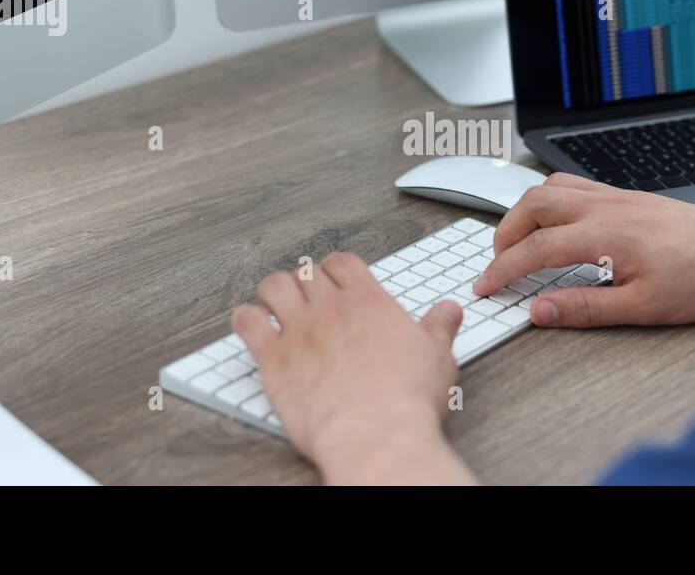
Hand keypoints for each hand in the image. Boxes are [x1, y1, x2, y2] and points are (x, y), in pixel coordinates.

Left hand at [231, 253, 476, 483]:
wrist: (375, 432)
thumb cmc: (406, 399)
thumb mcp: (437, 358)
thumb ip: (438, 328)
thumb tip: (449, 311)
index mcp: (368, 302)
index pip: (343, 262)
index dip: (335, 268)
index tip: (335, 279)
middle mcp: (330, 308)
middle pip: (306, 272)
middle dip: (305, 282)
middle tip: (307, 297)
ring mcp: (299, 330)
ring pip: (273, 286)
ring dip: (273, 292)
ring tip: (276, 305)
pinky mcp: (273, 358)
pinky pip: (247, 322)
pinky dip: (245, 319)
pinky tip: (251, 325)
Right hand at [472, 173, 694, 328]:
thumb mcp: (641, 307)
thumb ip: (584, 308)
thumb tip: (539, 311)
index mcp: (604, 235)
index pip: (535, 249)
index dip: (503, 269)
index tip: (486, 285)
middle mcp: (604, 207)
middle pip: (532, 205)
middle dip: (505, 233)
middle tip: (496, 263)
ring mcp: (614, 196)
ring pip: (550, 187)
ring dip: (524, 211)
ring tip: (517, 240)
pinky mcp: (625, 195)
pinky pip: (573, 184)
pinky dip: (549, 198)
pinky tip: (553, 219)